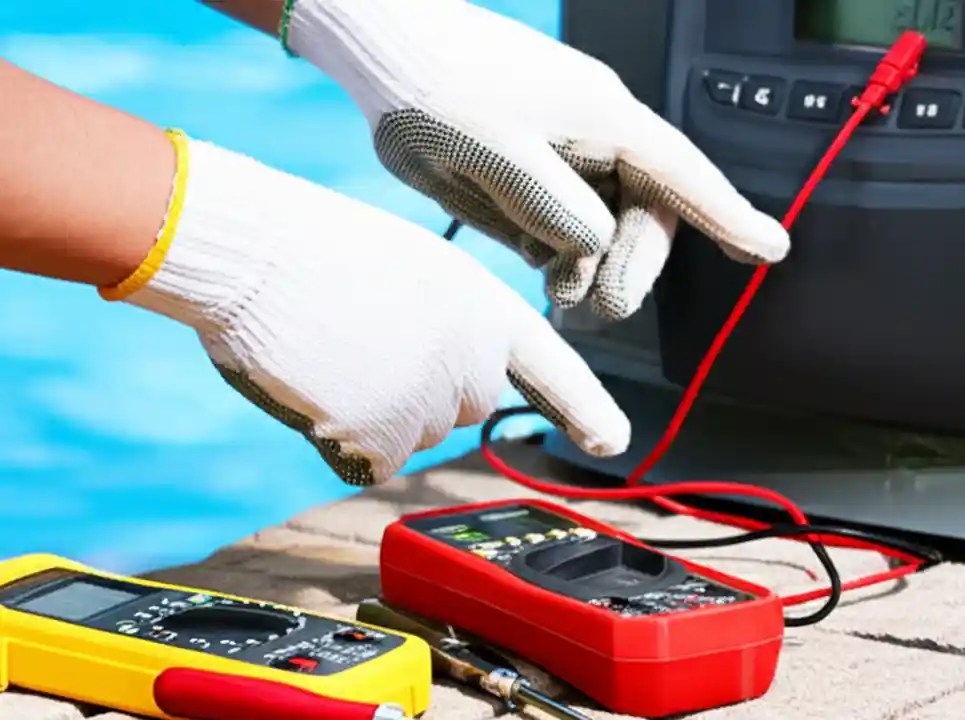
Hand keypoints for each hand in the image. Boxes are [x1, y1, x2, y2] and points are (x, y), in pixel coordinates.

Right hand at [122, 133, 629, 484]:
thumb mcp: (413, 274)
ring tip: (332, 353)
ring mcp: (430, 401)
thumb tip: (430, 378)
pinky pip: (365, 460)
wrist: (257, 254)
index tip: (612, 439)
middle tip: (363, 343)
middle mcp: (473, 359)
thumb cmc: (316, 251)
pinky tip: (317, 388)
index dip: (583, 407)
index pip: (549, 367)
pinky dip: (338, 440)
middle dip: (418, 394)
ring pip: (408, 436)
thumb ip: (446, 328)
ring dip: (372, 413)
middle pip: (460, 409)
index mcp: (484, 308)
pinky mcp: (384, 439)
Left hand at [283, 0, 789, 321]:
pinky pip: (563, 230)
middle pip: (644, 215)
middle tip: (604, 308)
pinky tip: (545, 279)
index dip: (728, 214)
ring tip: (563, 303)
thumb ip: (555, 206)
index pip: (682, 173)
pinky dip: (560, 261)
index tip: (770, 248)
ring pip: (604, 229)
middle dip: (632, 267)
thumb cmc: (436, 84)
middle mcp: (594, 139)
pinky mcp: (530, 179)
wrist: (383, 58)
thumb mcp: (497, 152)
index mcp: (603, 118)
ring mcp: (563, 159)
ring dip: (592, 271)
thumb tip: (595, 246)